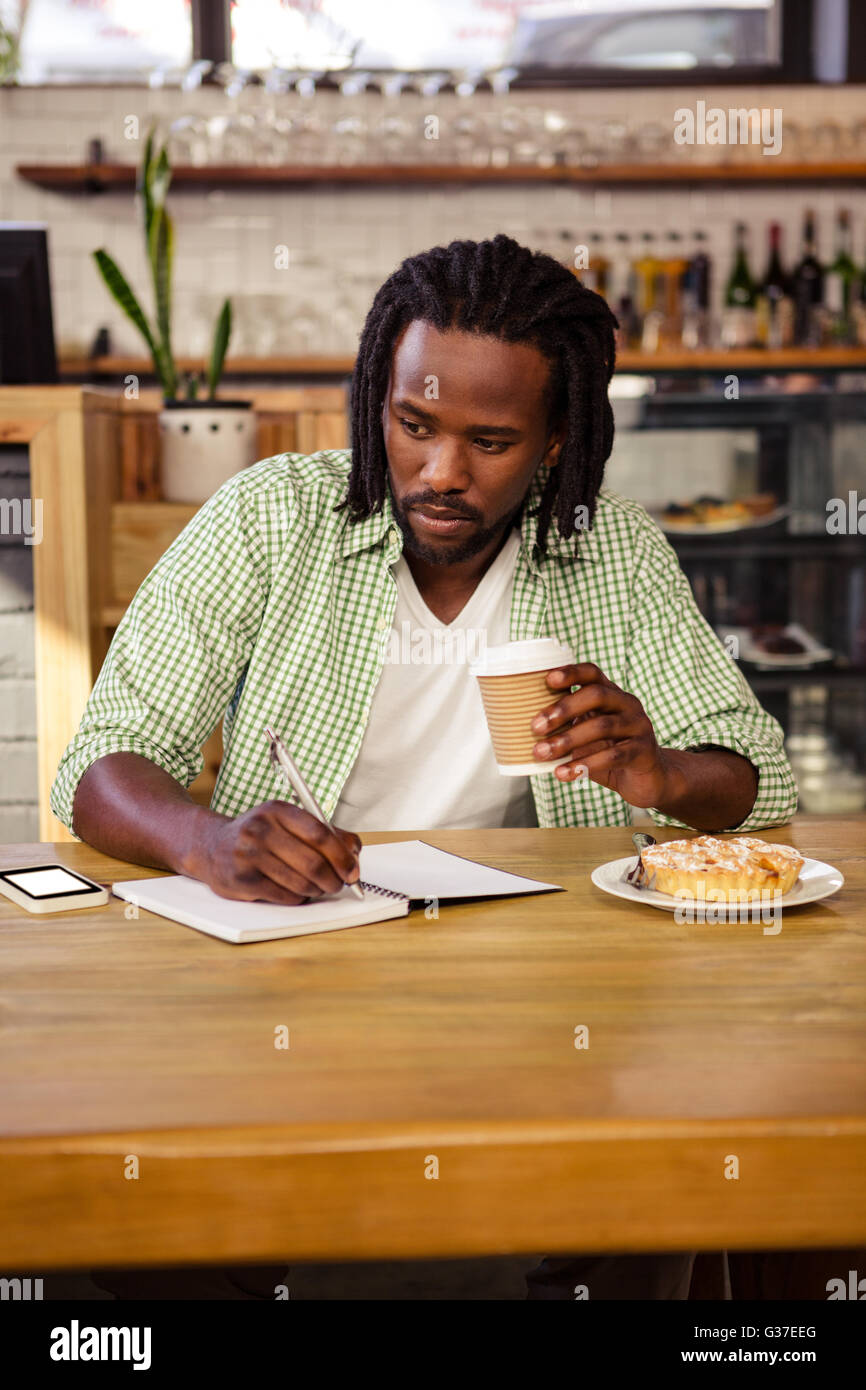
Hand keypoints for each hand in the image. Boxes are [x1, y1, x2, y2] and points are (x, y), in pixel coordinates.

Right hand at [192, 801, 361, 903]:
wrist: (212, 846)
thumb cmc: (261, 836)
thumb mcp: (289, 823)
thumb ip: (325, 833)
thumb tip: (354, 853)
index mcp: (278, 810)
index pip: (320, 834)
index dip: (342, 856)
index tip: (353, 871)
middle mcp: (260, 829)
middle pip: (313, 863)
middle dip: (333, 879)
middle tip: (338, 885)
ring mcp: (248, 855)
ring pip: (301, 883)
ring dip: (316, 890)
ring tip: (317, 887)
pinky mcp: (241, 880)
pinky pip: (284, 896)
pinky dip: (298, 898)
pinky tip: (296, 891)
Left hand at [531, 662, 672, 807]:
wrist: (650, 779)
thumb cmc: (610, 752)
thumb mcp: (588, 735)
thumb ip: (567, 727)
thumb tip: (524, 729)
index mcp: (612, 694)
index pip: (592, 673)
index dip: (571, 672)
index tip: (547, 679)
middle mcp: (628, 704)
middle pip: (596, 695)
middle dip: (563, 709)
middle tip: (535, 727)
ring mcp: (638, 726)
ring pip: (602, 726)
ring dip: (567, 740)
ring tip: (541, 754)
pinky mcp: (644, 751)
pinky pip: (613, 755)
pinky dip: (584, 765)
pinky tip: (563, 774)